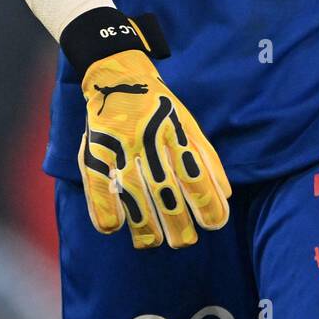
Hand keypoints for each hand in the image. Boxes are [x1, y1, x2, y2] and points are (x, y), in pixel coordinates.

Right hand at [77, 13, 230, 248]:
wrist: (118, 75)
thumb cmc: (159, 106)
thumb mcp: (188, 123)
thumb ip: (206, 158)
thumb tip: (225, 196)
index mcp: (174, 130)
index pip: (194, 174)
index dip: (206, 203)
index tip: (215, 224)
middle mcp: (147, 138)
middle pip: (165, 190)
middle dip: (178, 223)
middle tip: (186, 242)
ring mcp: (119, 145)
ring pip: (133, 193)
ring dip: (144, 225)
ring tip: (153, 243)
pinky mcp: (93, 149)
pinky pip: (97, 186)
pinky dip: (105, 210)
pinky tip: (115, 227)